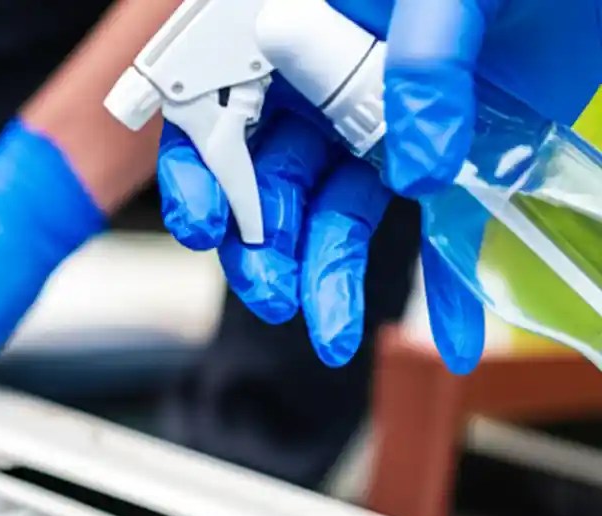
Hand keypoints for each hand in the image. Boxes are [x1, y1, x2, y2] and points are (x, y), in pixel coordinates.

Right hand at [158, 0, 601, 373]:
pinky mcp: (437, 164)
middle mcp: (329, 90)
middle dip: (265, 247)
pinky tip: (451, 340)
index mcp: (303, 38)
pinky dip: (444, 291)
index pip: (222, 111)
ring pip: (335, 218)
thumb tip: (414, 169)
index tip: (206, 227)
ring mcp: (380, 133)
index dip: (202, 174)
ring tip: (336, 332)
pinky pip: (429, 234)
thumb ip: (421, 63)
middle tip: (274, 294)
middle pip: (272, 181)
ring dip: (330, 278)